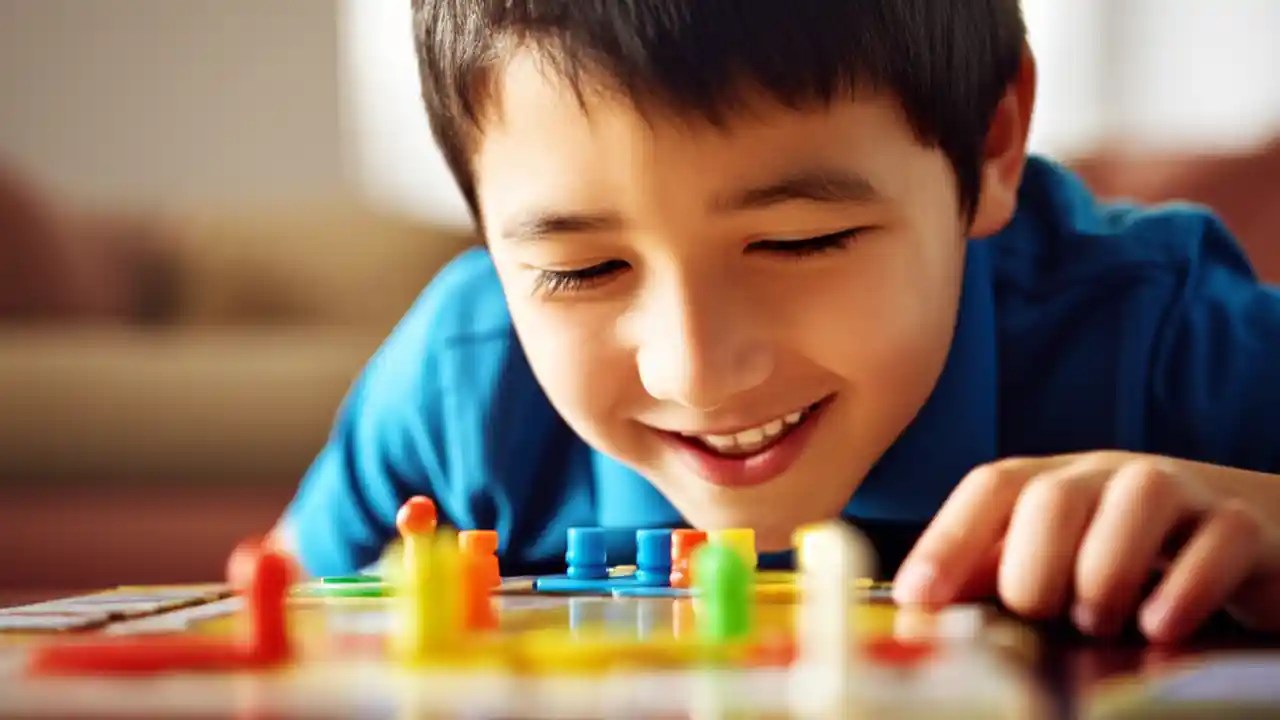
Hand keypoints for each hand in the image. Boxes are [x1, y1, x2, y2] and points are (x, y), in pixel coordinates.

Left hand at [893, 451, 1279, 641]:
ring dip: (1105, 571)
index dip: (947, 540)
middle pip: (1054, 496)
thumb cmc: (1136, 558)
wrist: (1248, 540)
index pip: (991, 488)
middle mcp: (1110, 476)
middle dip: (1033, 569)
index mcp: (1055, 483)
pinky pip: (1219, 539)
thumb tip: (922, 605)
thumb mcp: (1060, 564)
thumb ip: (995, 576)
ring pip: (1139, 497)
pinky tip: (1159, 625)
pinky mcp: (1243, 526)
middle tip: (1039, 617)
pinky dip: (1185, 587)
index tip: (918, 597)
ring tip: (1097, 623)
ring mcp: (1183, 493)